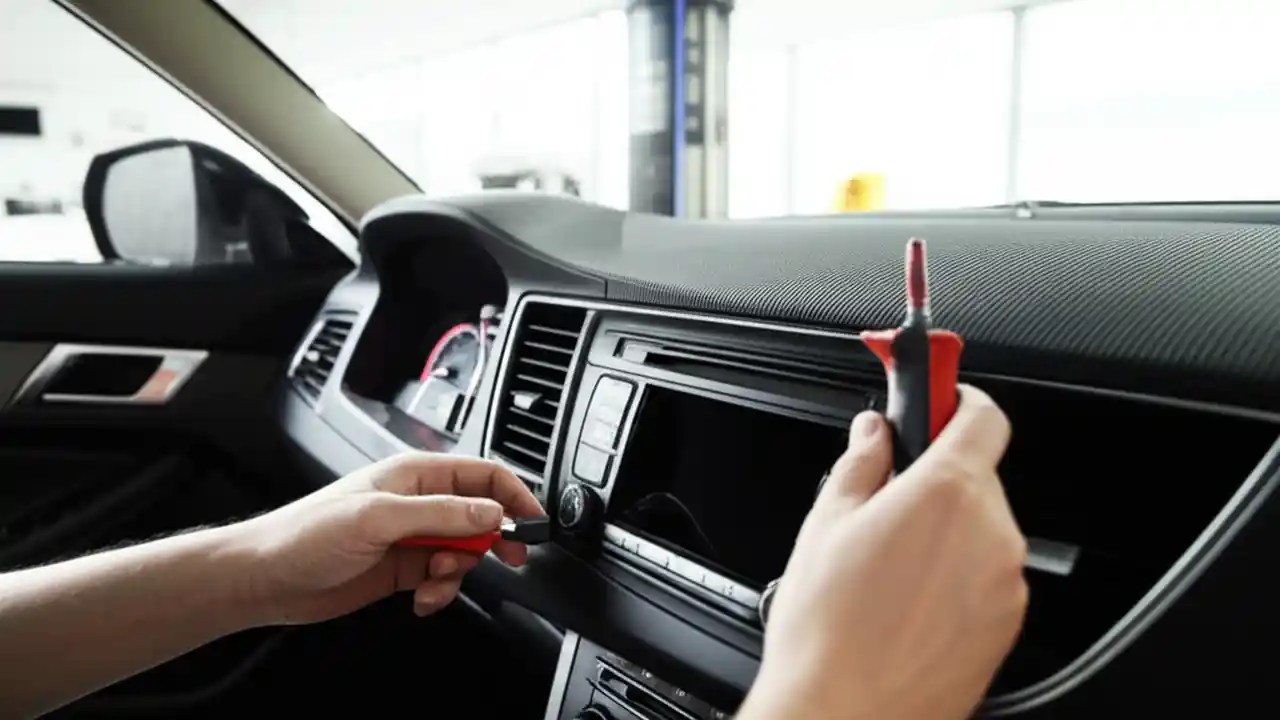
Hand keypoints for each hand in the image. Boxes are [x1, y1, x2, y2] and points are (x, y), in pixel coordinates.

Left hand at [234, 453, 542, 624]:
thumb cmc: (305, 534)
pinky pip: (442, 579)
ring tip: (434, 581)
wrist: (265, 578)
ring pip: (464, 551)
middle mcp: (417, 502)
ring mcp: (411, 536)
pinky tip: (420, 599)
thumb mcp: (379, 518)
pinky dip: (441, 593)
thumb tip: (492, 514)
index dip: (515, 495)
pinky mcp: (402, 568)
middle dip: (493, 540)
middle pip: (480, 515)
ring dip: (460, 573)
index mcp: (415, 475)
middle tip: (508, 558)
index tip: (534, 523)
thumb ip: (441, 514)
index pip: (483, 475)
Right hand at [740, 385, 1026, 719]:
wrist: (848, 713)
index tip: (938, 398)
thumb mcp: (828, 522)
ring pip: (980, 529)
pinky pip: (986, 576)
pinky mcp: (1007, 625)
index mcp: (948, 493)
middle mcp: (992, 533)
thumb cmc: (829, 628)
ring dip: (945, 530)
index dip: (958, 399)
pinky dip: (955, 574)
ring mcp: (1006, 584)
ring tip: (887, 565)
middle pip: (977, 475)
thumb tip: (874, 432)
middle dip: (935, 478)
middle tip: (885, 501)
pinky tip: (906, 600)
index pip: (984, 416)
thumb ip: (862, 462)